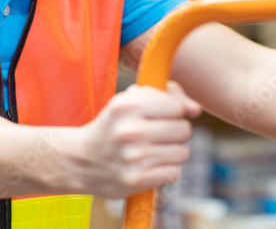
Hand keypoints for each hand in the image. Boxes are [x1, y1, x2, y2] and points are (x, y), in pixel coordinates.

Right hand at [68, 82, 201, 197]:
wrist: (80, 160)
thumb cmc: (113, 126)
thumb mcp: (130, 101)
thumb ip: (167, 95)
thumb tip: (195, 109)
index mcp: (128, 105)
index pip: (177, 107)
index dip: (174, 112)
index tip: (163, 116)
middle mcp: (130, 130)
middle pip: (184, 130)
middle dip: (175, 132)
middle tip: (158, 135)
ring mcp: (134, 157)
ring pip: (182, 152)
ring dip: (173, 152)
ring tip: (154, 150)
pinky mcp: (136, 180)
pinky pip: (174, 172)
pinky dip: (166, 170)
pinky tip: (151, 166)